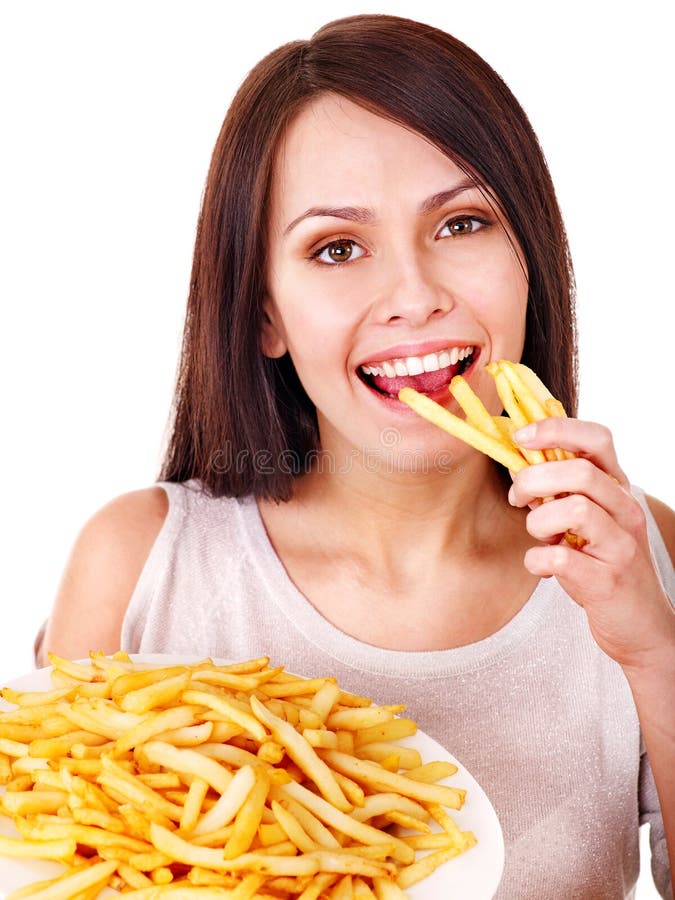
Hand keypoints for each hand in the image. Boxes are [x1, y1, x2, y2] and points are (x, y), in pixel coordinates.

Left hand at [507, 417, 674, 670]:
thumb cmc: (600, 564)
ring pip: (575, 510)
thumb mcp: (584, 519)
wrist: (639, 624)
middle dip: (534, 479)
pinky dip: (537, 559)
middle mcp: (625, 511)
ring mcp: (621, 545)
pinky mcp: (609, 581)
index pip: (596, 439)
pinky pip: (560, 559)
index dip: (555, 429)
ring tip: (538, 535)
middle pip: (580, 472)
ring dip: (539, 521)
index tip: (520, 436)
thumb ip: (559, 489)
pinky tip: (540, 564)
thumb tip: (517, 459)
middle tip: (517, 497)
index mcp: (616, 488)